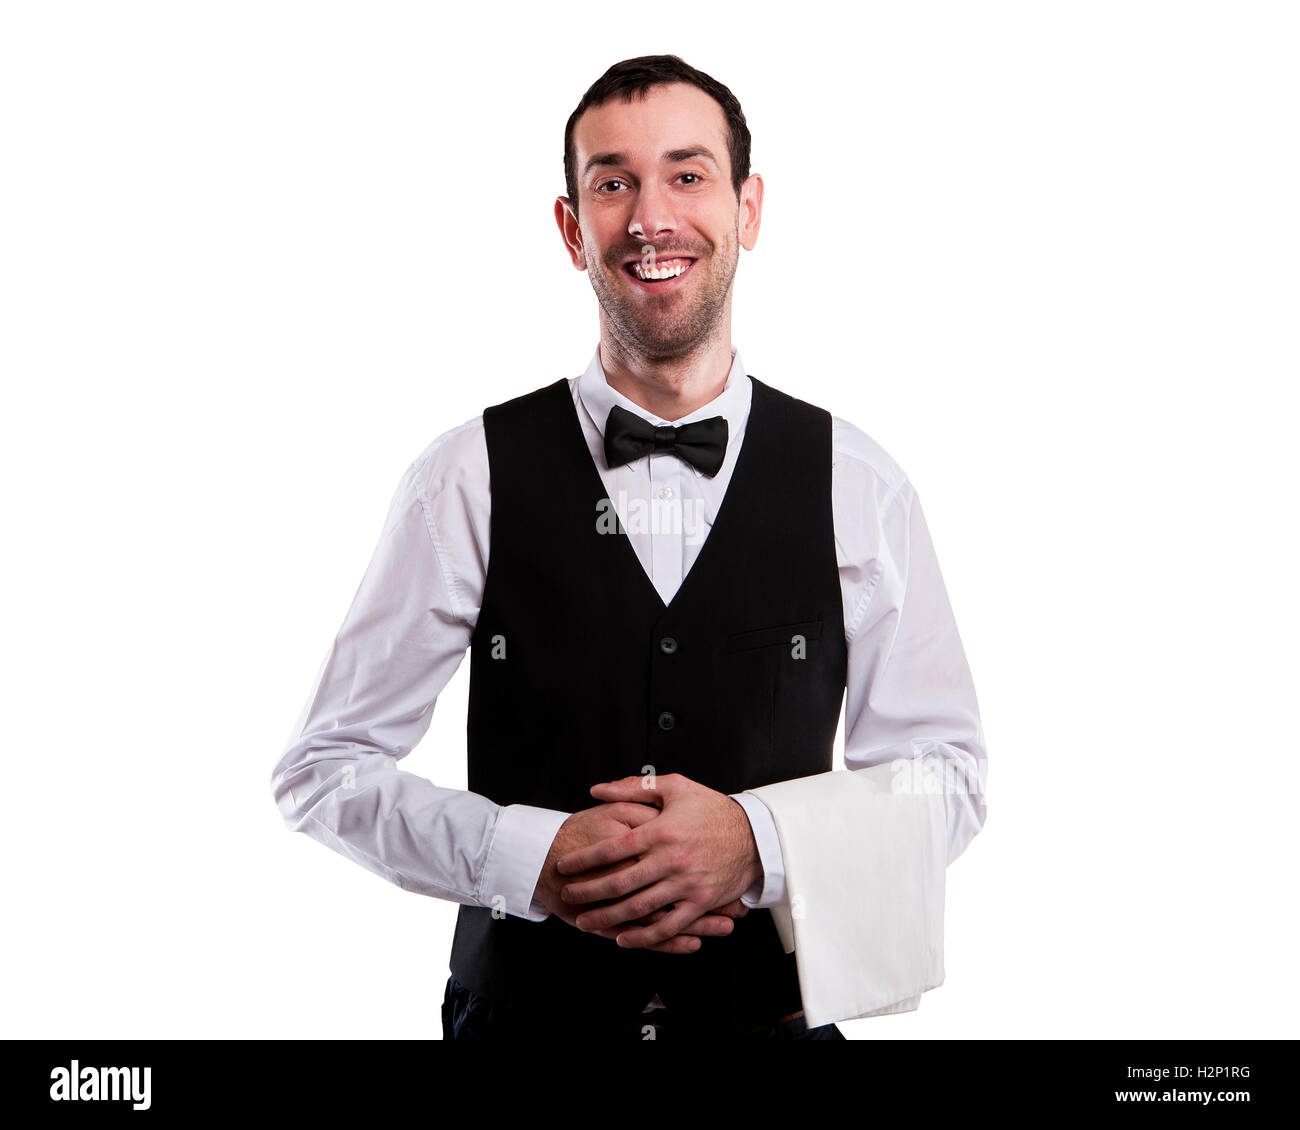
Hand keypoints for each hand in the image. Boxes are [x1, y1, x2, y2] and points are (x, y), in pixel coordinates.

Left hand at [532, 803, 746, 953]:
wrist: (754, 835)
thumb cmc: (712, 809)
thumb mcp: (675, 787)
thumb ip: (634, 788)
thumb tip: (598, 790)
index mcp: (662, 831)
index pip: (613, 848)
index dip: (585, 859)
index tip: (565, 865)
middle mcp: (672, 860)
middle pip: (620, 882)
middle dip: (588, 892)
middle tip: (568, 895)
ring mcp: (686, 885)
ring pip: (639, 908)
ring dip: (608, 917)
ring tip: (585, 921)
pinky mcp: (700, 903)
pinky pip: (669, 926)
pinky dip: (644, 936)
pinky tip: (624, 939)